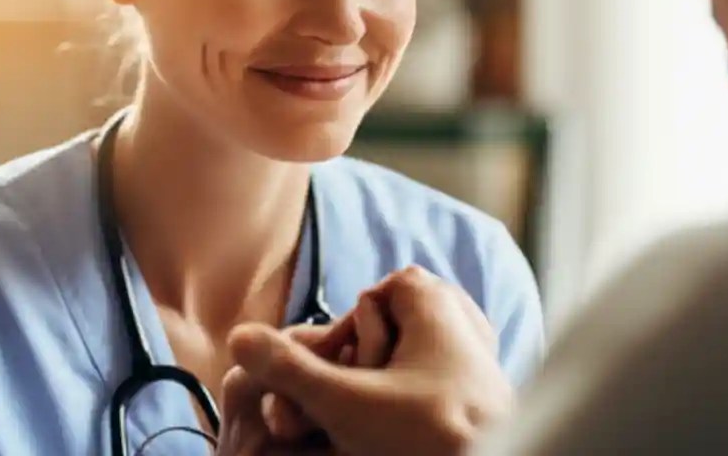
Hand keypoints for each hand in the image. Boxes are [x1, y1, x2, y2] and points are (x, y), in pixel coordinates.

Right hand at [218, 266, 512, 455]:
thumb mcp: (346, 402)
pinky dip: (417, 401)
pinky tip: (408, 429)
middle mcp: (467, 320)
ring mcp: (482, 359)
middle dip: (370, 361)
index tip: (347, 368)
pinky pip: (441, 383)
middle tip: (366, 398)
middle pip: (396, 325)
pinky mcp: (488, 396)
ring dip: (391, 386)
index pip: (379, 291)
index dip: (351, 329)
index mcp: (438, 301)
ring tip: (387, 418)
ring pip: (416, 359)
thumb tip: (239, 338)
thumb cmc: (432, 436)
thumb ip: (290, 370)